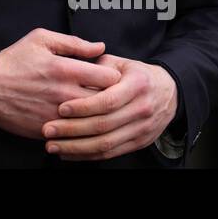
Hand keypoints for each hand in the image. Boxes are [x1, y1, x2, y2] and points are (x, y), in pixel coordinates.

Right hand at [0, 28, 120, 140]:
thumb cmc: (15, 60)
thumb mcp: (41, 39)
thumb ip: (74, 43)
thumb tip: (100, 47)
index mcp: (66, 69)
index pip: (111, 77)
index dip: (113, 76)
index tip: (107, 75)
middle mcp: (65, 94)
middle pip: (108, 102)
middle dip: (110, 97)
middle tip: (104, 93)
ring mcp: (58, 115)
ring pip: (93, 121)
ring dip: (96, 115)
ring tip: (93, 108)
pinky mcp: (49, 131)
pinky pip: (75, 135)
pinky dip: (79, 129)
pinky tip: (76, 120)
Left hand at [41, 53, 177, 160]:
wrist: (169, 92)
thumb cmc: (137, 74)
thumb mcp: (121, 63)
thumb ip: (97, 66)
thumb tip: (72, 70)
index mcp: (137, 85)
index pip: (107, 100)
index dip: (82, 106)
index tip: (60, 108)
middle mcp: (141, 109)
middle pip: (104, 125)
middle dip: (72, 129)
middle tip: (48, 129)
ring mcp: (142, 129)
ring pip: (106, 144)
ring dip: (76, 147)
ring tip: (53, 145)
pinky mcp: (139, 143)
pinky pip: (111, 153)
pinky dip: (87, 155)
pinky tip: (68, 152)